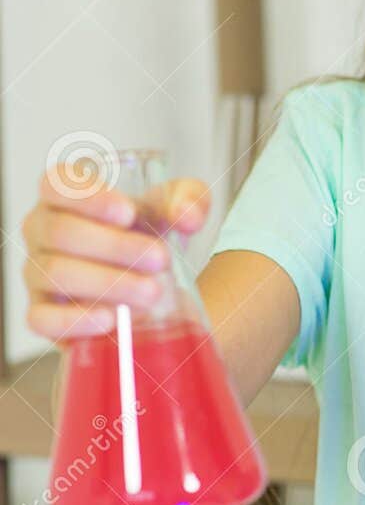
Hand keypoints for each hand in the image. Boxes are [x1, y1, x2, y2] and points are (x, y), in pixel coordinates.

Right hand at [22, 166, 210, 342]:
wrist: (147, 283)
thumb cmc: (148, 234)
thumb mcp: (173, 210)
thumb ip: (188, 200)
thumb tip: (188, 216)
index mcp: (63, 195)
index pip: (56, 184)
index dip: (88, 197)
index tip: (129, 213)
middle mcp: (40, 230)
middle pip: (60, 231)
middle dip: (114, 245)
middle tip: (159, 258)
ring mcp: (35, 273)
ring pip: (56, 273)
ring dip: (108, 282)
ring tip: (152, 292)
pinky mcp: (40, 314)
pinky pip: (42, 319)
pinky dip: (76, 320)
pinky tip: (111, 319)